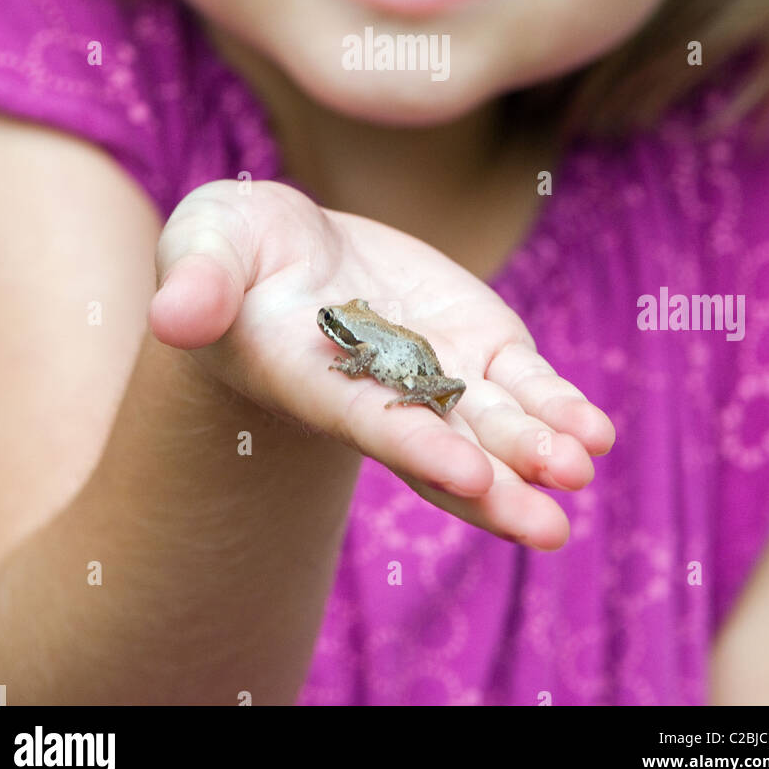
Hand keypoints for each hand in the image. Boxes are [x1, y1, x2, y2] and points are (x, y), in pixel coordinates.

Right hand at [148, 179, 614, 550]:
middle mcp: (376, 391)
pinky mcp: (472, 345)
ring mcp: (432, 371)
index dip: (413, 443)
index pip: (365, 416)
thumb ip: (194, 281)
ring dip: (538, 450)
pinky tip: (594, 433)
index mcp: (307, 374)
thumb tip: (174, 316)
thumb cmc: (230, 252)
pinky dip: (556, 406)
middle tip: (549, 523)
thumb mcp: (202, 245)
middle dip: (495, 485)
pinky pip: (521, 383)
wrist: (286, 252)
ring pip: (491, 422)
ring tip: (583, 468)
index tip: (469, 474)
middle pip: (440, 445)